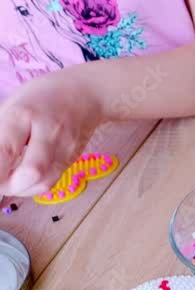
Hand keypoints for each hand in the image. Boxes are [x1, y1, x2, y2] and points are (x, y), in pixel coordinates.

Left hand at [0, 74, 102, 196]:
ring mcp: (65, 147)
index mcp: (22, 114)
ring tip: (10, 182)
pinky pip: (52, 180)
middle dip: (8, 186)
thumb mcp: (11, 106)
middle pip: (31, 173)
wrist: (85, 93)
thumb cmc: (40, 97)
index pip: (4, 152)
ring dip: (22, 189)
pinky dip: (34, 185)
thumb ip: (0, 134)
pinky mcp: (73, 158)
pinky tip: (25, 178)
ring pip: (43, 183)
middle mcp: (47, 132)